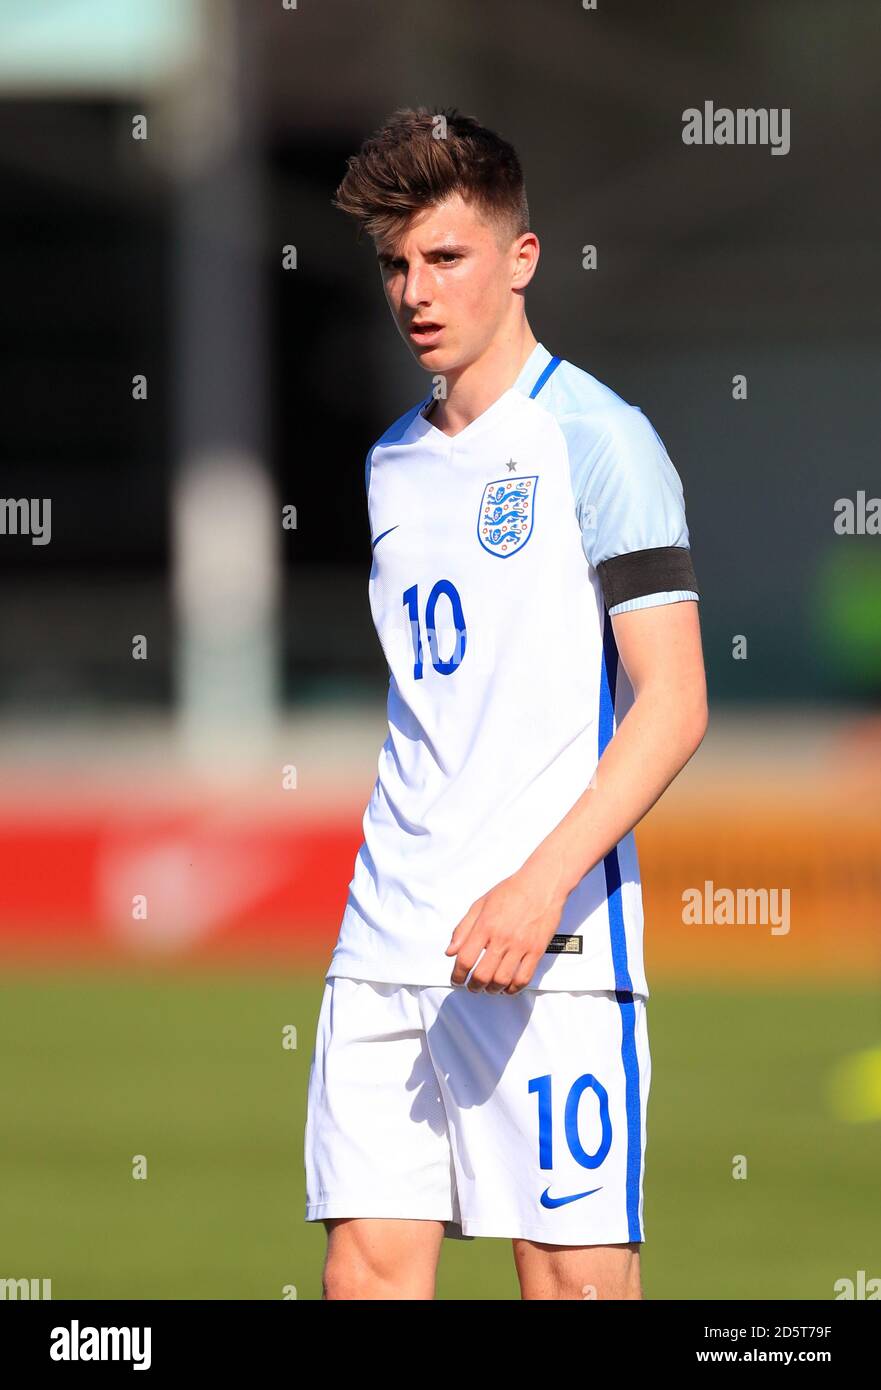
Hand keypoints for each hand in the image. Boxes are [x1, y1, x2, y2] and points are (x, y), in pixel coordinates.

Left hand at [445, 865, 568, 994]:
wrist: (542, 884)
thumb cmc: (512, 891)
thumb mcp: (480, 904)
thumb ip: (463, 929)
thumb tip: (451, 951)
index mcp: (485, 925)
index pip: (465, 959)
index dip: (458, 975)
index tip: (457, 979)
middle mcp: (502, 938)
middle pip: (482, 974)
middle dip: (473, 986)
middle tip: (472, 987)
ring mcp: (520, 945)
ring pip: (502, 980)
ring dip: (492, 990)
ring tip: (489, 988)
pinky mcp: (536, 950)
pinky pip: (524, 978)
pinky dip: (513, 989)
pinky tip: (508, 987)